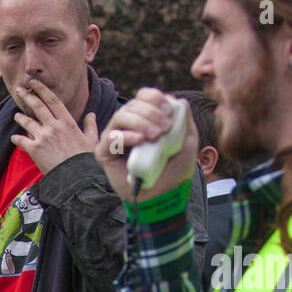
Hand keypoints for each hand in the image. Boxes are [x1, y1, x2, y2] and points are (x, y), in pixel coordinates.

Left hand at [10, 78, 99, 171]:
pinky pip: (21, 140)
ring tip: (16, 115)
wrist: (75, 177)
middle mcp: (53, 126)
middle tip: (20, 90)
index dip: (41, 89)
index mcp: (67, 121)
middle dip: (27, 96)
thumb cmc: (84, 159)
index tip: (34, 83)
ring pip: (27, 122)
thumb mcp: (92, 140)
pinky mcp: (34, 149)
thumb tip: (91, 115)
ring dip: (20, 117)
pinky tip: (14, 137)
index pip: (52, 100)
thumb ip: (90, 125)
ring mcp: (43, 137)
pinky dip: (16, 138)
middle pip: (37, 106)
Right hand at [94, 87, 197, 202]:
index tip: (169, 109)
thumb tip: (179, 101)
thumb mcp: (187, 142)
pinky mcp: (104, 153)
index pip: (143, 97)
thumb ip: (184, 121)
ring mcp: (115, 138)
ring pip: (120, 116)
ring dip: (139, 121)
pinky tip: (139, 141)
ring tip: (154, 135)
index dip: (155, 97)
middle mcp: (128, 126)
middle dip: (150, 111)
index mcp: (145, 119)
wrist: (163, 195)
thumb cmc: (173, 170)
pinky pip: (111, 138)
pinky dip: (125, 136)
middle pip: (132, 104)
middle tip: (165, 126)